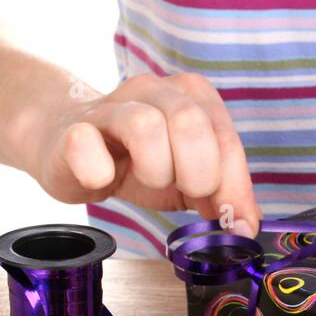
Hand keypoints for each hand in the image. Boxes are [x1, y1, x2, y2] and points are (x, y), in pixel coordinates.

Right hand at [24, 72, 259, 235]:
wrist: (69, 143)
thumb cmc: (135, 160)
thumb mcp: (188, 177)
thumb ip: (221, 194)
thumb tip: (247, 225)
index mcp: (192, 97)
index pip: (226, 140)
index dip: (235, 187)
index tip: (237, 224)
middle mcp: (154, 90)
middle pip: (191, 124)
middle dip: (198, 174)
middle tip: (186, 194)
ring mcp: (111, 106)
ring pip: (146, 127)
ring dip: (155, 170)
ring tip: (148, 180)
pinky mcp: (73, 129)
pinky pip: (86, 143)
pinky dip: (98, 171)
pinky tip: (103, 179)